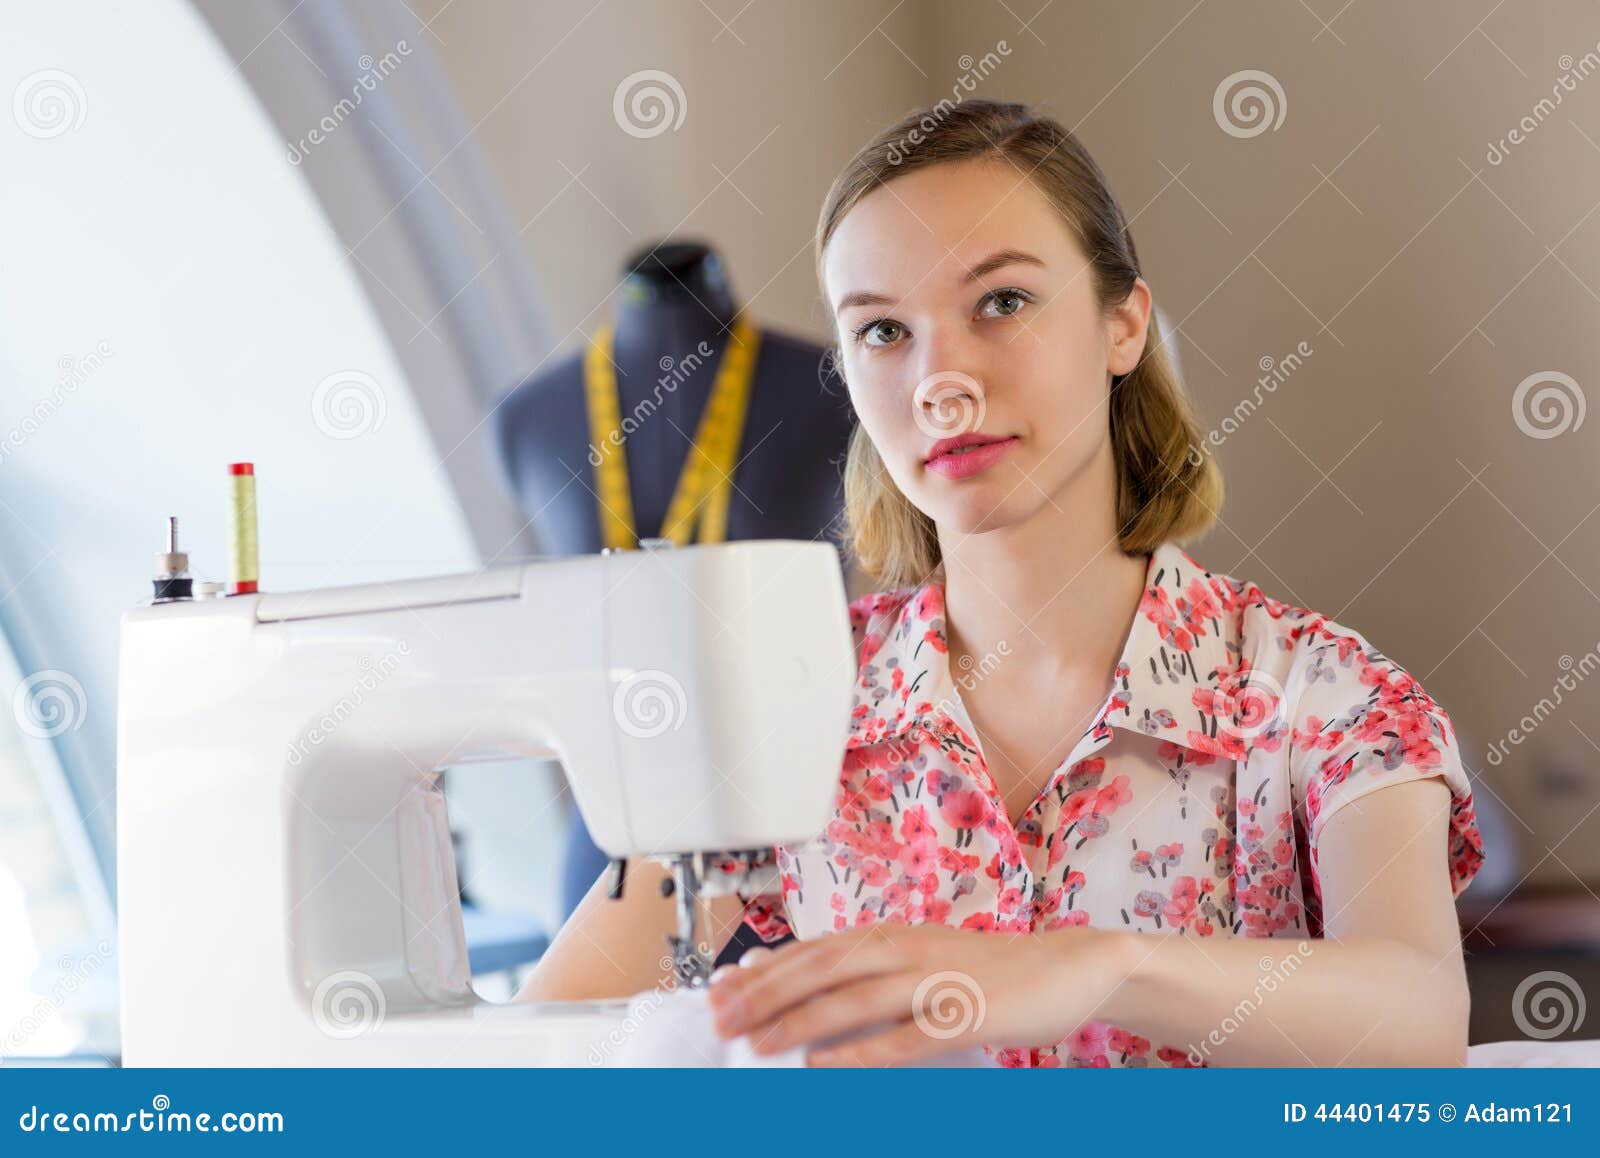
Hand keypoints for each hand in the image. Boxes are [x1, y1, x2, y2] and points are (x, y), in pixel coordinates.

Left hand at [707, 922, 1116, 1065]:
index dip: (764, 970)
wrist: (1070, 967)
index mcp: (891, 935)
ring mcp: (934, 981)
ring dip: (799, 1021)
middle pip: (821, 969)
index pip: (813, 949)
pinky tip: (825, 1065)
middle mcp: (905, 949)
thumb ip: (870, 972)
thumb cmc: (991, 970)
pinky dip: (860, 1052)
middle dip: (765, 994)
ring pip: (853, 999)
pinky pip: (903, 1037)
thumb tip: (810, 989)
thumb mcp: (922, 959)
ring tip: (758, 1042)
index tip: (721, 991)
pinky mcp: (963, 1014)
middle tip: (722, 1018)